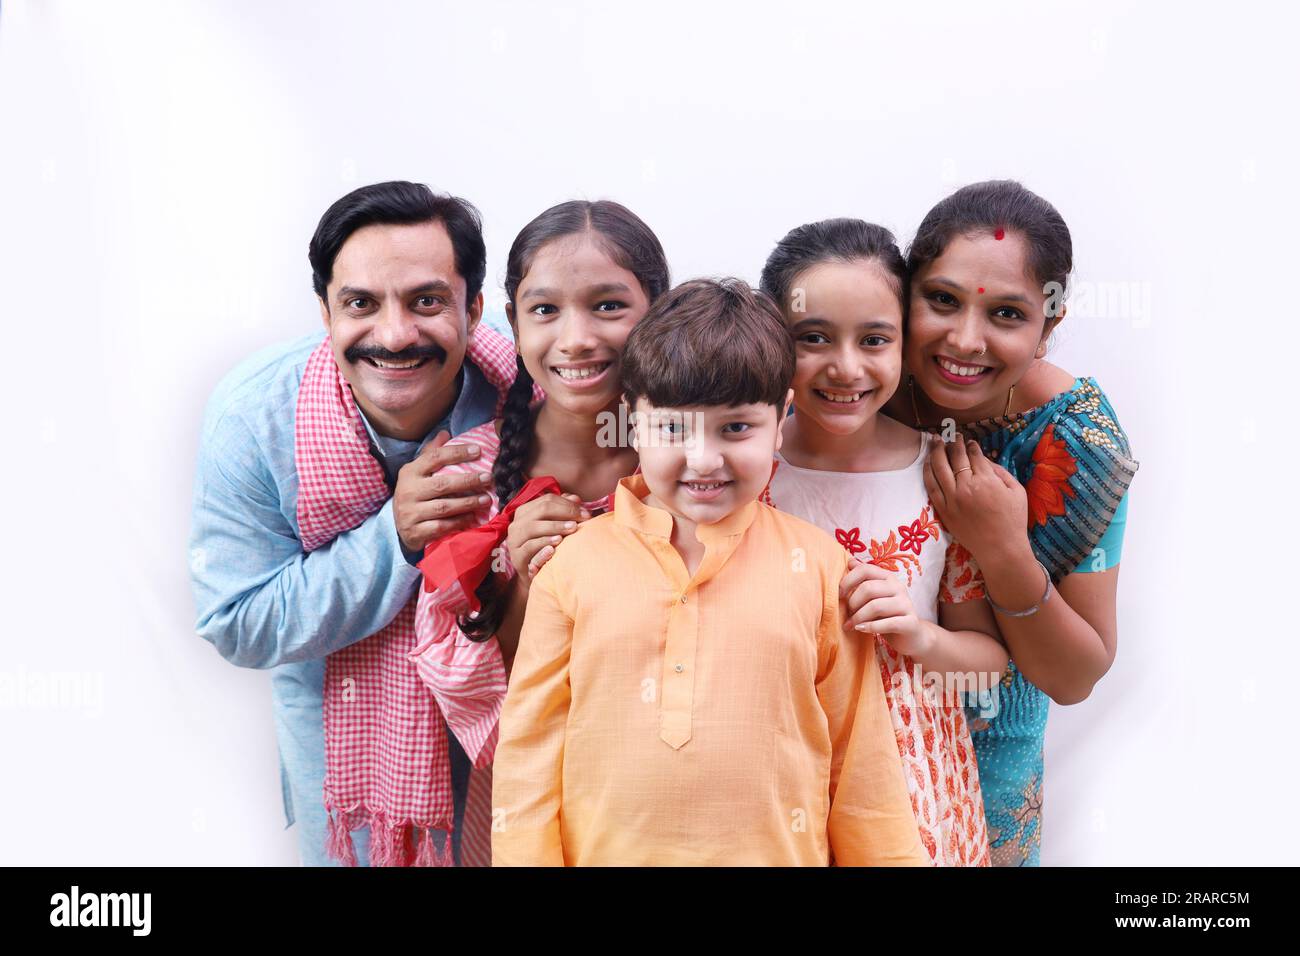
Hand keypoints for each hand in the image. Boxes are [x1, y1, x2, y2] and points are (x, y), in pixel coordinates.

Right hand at [393, 431, 493, 553]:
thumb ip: (431, 454)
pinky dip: (459, 522)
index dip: (457, 453)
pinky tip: (473, 517)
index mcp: (410, 472)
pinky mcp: (415, 532)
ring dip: (468, 503)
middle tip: (488, 478)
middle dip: (468, 481)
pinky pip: (442, 527)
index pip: (434, 458)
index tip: (478, 450)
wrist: (400, 526)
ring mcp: (410, 513)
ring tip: (486, 499)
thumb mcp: (418, 473)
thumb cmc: (415, 494)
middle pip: (442, 484)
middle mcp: (408, 491)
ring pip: (444, 507)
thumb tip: (445, 433)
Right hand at [505, 493, 590, 581]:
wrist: (536, 575)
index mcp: (525, 512)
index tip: (586, 512)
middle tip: (583, 519)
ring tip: (573, 529)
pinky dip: (544, 543)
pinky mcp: (516, 556)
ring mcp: (514, 540)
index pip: (547, 500)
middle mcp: (517, 523)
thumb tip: (575, 498)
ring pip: (533, 527)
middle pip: (541, 510)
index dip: (568, 504)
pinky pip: (529, 547)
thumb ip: (563, 511)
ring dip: (555, 526)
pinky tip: (557, 545)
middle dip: (565, 513)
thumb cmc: (547, 548)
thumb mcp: (556, 528)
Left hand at [839, 559, 932, 658]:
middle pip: (868, 588)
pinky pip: (888, 623)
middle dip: (852, 603)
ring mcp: (906, 604)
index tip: (839, 595)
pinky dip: (871, 627)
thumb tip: (850, 561)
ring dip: (858, 617)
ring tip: (851, 625)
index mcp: (888, 577)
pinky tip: (861, 630)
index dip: (847, 581)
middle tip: (847, 615)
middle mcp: (899, 587)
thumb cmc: (886, 615)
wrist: (910, 635)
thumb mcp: (874, 596)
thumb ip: (863, 580)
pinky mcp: (910, 622)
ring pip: (876, 606)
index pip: (865, 569)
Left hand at [923, 436, 1028, 562]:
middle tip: (951, 436)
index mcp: (987, 480)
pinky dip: (927, 471)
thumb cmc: (1013, 521)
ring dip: (936, 451)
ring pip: (939, 468)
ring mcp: (952, 499)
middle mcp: (967, 487)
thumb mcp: (1017, 491)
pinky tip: (927, 462)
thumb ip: (1001, 472)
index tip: (969, 441)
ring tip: (934, 440)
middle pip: (955, 457)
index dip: (970, 445)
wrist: (1000, 549)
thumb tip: (984, 459)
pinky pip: (931, 486)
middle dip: (953, 443)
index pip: (974, 455)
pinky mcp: (943, 510)